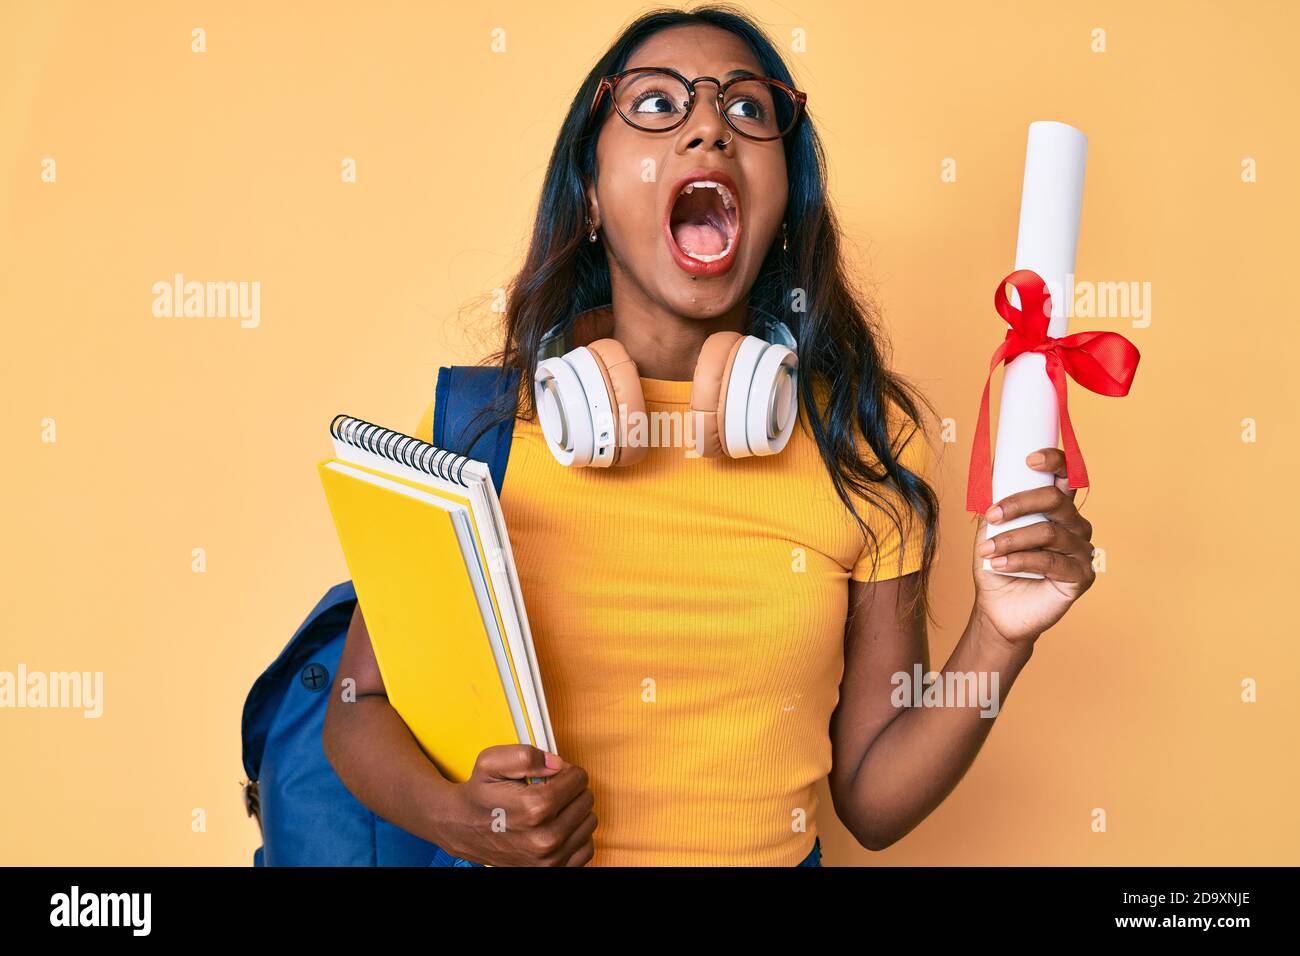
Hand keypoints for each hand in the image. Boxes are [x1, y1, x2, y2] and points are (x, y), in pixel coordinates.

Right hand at [435, 744, 597, 865]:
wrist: (461, 828)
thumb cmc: (479, 794)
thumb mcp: (491, 762)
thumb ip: (526, 755)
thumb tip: (556, 764)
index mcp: (534, 808)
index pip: (579, 779)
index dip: (566, 771)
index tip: (552, 775)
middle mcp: (545, 838)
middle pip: (586, 800)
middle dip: (571, 790)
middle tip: (550, 791)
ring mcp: (550, 859)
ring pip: (589, 822)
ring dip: (575, 812)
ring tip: (552, 810)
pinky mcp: (552, 871)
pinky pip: (586, 848)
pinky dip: (576, 836)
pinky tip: (557, 827)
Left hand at [972, 447, 1095, 649]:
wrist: (997, 609)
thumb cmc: (996, 567)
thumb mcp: (990, 531)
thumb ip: (996, 505)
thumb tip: (991, 475)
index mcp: (1057, 509)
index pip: (1066, 477)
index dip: (1055, 462)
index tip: (1029, 460)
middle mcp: (1074, 526)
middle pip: (1056, 500)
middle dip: (1019, 504)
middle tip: (992, 515)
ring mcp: (1081, 551)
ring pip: (1049, 532)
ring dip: (1012, 539)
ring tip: (987, 550)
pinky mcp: (1082, 576)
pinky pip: (1051, 561)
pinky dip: (1020, 561)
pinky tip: (999, 566)